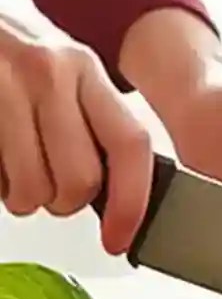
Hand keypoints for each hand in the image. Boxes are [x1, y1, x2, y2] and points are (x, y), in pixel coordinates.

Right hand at [0, 15, 152, 253]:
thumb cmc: (12, 60)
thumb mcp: (62, 72)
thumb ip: (94, 122)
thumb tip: (124, 196)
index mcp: (84, 69)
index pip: (129, 144)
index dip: (132, 202)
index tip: (120, 238)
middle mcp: (45, 74)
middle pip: (80, 179)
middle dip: (66, 201)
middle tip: (51, 186)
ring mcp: (0, 88)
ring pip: (31, 190)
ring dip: (25, 198)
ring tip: (17, 171)